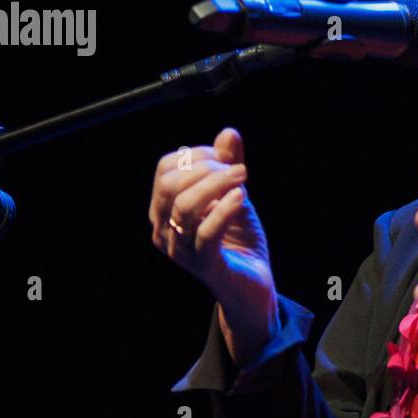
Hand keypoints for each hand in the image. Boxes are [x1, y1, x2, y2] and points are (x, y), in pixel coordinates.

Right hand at [148, 126, 277, 364]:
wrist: (253, 285)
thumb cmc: (239, 240)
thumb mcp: (234, 195)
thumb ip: (229, 166)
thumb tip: (229, 132)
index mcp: (165, 210)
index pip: (165, 169)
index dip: (195, 154)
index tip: (226, 156)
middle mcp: (164, 231)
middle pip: (170, 184)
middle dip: (205, 167)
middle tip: (237, 168)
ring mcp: (181, 250)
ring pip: (185, 206)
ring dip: (216, 183)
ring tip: (243, 177)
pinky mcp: (204, 266)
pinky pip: (206, 233)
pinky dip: (224, 209)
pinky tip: (241, 197)